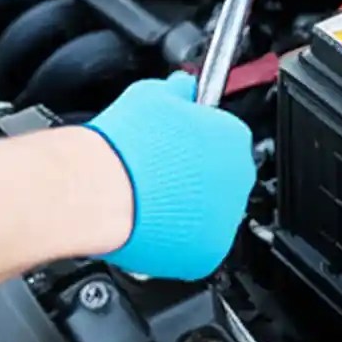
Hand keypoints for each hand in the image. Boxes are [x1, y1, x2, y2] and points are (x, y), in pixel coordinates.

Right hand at [83, 72, 254, 279]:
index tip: (176, 149)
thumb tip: (182, 87)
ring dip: (189, 211)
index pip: (223, 139)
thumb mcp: (152, 95)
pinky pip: (197, 247)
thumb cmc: (125, 145)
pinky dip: (179, 242)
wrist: (103, 190)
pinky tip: (154, 228)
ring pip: (210, 215)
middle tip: (161, 179)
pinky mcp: (207, 253)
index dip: (195, 145)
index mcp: (232, 136)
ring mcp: (226, 219)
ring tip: (153, 204)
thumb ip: (177, 91)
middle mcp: (239, 177)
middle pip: (222, 178)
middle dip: (195, 179)